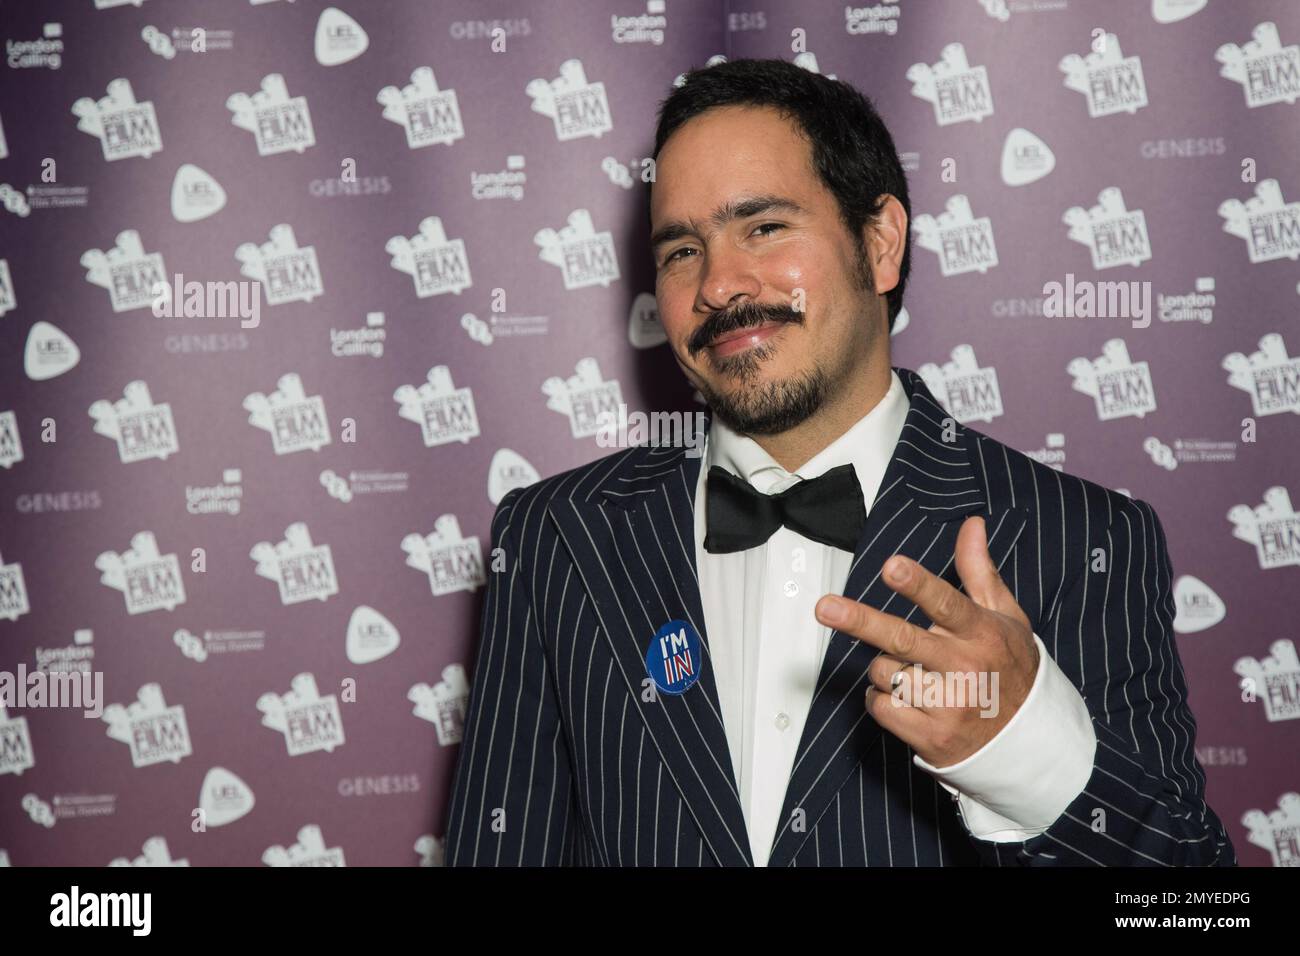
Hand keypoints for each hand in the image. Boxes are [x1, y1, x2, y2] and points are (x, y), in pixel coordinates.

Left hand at [814, 515, 1038, 767]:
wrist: (1030, 740)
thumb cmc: (1010, 669)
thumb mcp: (1006, 618)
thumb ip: (980, 571)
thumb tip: (971, 525)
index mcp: (982, 634)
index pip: (946, 604)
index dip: (918, 585)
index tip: (891, 567)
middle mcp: (964, 669)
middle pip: (902, 640)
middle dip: (860, 621)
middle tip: (825, 608)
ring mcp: (948, 706)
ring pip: (884, 671)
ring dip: (885, 667)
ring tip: (915, 671)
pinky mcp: (931, 736)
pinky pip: (881, 706)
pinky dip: (881, 698)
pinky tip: (905, 697)